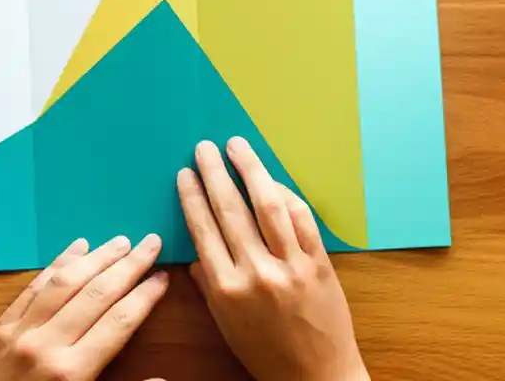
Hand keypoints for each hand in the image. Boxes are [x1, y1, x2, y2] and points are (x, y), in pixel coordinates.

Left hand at [0, 235, 168, 380]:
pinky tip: (74, 249)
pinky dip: (56, 265)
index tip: (163, 277)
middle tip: (151, 242)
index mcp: (71, 374)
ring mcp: (19, 333)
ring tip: (119, 241)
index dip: (145, 297)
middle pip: (96, 295)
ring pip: (64, 283)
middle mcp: (45, 346)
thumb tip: (162, 380)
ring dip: (95, 258)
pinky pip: (32, 288)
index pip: (119, 322)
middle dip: (128, 266)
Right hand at [178, 138, 368, 380]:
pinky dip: (286, 195)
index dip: (192, 197)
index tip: (185, 173)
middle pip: (230, 210)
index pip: (203, 229)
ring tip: (237, 146)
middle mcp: (256, 273)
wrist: (316, 376)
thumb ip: (208, 284)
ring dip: (249, 169)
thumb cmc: (265, 352)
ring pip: (267, 205)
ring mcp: (291, 266)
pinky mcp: (319, 263)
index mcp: (226, 289)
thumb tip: (197, 251)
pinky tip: (273, 180)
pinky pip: (302, 220)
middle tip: (204, 147)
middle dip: (214, 173)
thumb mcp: (225, 323)